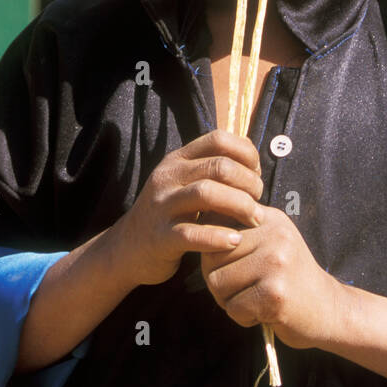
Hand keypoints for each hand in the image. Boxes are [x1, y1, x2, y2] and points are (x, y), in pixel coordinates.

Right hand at [115, 130, 263, 286]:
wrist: (128, 247)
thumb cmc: (171, 214)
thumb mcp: (185, 182)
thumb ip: (212, 168)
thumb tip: (252, 157)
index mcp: (178, 159)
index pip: (218, 139)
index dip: (246, 153)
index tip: (256, 173)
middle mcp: (168, 177)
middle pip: (219, 166)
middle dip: (249, 183)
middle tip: (258, 202)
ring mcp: (161, 206)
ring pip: (207, 193)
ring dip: (240, 206)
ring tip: (254, 220)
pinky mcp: (160, 237)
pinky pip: (192, 234)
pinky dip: (219, 237)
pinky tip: (235, 241)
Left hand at [200, 205, 342, 349]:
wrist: (329, 309)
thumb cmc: (290, 278)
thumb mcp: (272, 241)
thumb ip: (242, 231)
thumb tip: (195, 227)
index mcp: (269, 218)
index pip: (216, 223)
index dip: (213, 250)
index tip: (231, 264)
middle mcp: (273, 234)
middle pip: (211, 256)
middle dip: (218, 279)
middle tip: (242, 290)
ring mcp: (275, 262)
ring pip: (217, 283)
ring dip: (229, 301)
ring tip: (253, 300)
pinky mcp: (275, 293)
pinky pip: (233, 307)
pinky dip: (242, 318)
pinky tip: (263, 313)